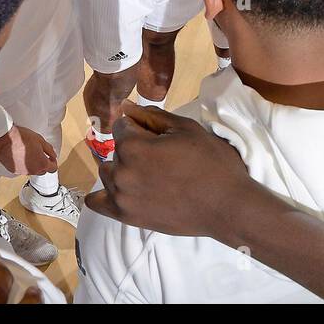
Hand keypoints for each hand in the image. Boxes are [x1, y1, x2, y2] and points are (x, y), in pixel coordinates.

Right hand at [0, 124, 57, 175]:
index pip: (53, 169)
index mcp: (41, 164)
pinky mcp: (13, 170)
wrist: (4, 139)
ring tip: (28, 152)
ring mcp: (22, 172)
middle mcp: (32, 170)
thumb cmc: (21, 138)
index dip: (53, 162)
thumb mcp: (40, 140)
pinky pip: (21, 169)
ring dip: (33, 164)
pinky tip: (20, 155)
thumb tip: (53, 155)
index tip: (50, 157)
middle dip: (43, 164)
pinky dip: (22, 164)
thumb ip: (49, 150)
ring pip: (32, 170)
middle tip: (40, 154)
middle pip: (42, 171)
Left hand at [85, 103, 253, 237]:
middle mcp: (121, 171)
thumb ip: (150, 116)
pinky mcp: (126, 217)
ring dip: (123, 169)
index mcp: (133, 146)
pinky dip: (103, 195)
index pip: (121, 125)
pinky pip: (97, 203)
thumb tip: (125, 106)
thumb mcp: (185, 128)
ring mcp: (121, 197)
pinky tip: (118, 190)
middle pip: (116, 149)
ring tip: (150, 176)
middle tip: (161, 157)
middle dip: (133, 147)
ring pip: (108, 172)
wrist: (226, 205)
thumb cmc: (211, 162)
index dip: (139, 126)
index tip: (158, 136)